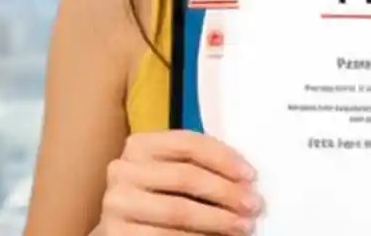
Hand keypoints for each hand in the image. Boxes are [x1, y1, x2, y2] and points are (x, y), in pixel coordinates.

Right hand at [100, 130, 261, 234]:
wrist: (122, 227)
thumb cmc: (157, 195)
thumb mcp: (171, 172)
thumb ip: (199, 166)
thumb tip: (245, 179)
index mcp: (139, 145)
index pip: (187, 143)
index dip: (223, 158)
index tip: (251, 175)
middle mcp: (122, 171)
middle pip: (185, 177)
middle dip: (226, 192)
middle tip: (253, 205)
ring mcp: (116, 204)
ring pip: (177, 210)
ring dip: (217, 220)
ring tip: (242, 226)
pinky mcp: (116, 234)